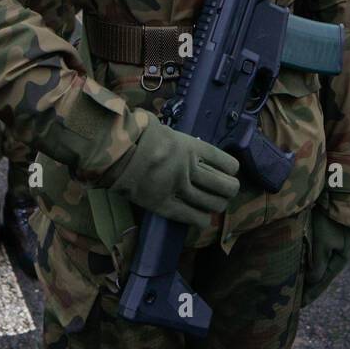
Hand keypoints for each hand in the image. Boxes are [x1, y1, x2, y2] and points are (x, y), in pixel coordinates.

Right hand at [110, 122, 239, 227]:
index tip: (231, 171)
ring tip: (216, 204)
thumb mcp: (163, 128)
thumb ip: (175, 138)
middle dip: (230, 189)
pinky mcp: (164, 205)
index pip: (225, 161)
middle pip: (225, 186)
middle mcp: (191, 169)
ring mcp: (179, 189)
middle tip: (227, 190)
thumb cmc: (137, 135)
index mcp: (193, 148)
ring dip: (218, 205)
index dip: (232, 169)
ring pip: (212, 203)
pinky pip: (191, 217)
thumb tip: (174, 139)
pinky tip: (203, 220)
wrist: (117, 153)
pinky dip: (201, 220)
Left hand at [301, 205, 349, 306]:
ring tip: (294, 282)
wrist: (337, 190)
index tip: (299, 306)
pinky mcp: (326, 230)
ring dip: (307, 271)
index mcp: (342, 256)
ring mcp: (334, 240)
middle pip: (321, 272)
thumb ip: (318, 263)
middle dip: (309, 285)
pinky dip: (307, 259)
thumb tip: (312, 280)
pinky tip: (298, 262)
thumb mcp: (324, 242)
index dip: (311, 294)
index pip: (323, 280)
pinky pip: (316, 251)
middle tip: (294, 298)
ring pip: (318, 261)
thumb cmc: (330, 217)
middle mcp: (339, 250)